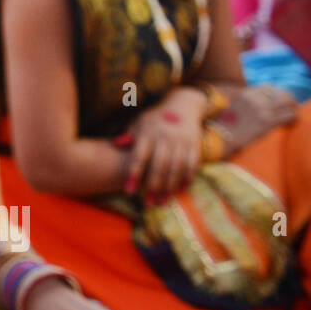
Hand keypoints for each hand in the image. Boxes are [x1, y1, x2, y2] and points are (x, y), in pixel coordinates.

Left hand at [123, 87, 206, 201]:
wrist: (182, 105)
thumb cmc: (154, 119)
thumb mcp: (138, 123)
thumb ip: (129, 136)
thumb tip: (116, 144)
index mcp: (148, 132)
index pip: (139, 156)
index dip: (134, 174)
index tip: (128, 191)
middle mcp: (165, 137)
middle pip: (159, 166)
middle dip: (153, 186)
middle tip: (148, 204)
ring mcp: (182, 141)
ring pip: (176, 168)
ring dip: (169, 187)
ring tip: (162, 202)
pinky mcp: (195, 144)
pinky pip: (192, 164)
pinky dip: (187, 178)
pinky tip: (180, 190)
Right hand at [214, 85, 297, 155]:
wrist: (217, 139)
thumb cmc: (219, 128)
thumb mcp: (227, 109)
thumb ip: (240, 103)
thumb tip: (248, 106)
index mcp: (244, 94)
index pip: (269, 88)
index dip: (277, 96)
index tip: (279, 104)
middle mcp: (253, 98)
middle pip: (282, 93)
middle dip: (289, 101)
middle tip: (290, 110)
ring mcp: (261, 108)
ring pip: (289, 102)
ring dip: (292, 109)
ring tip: (291, 118)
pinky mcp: (267, 121)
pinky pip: (290, 115)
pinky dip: (293, 119)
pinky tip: (290, 125)